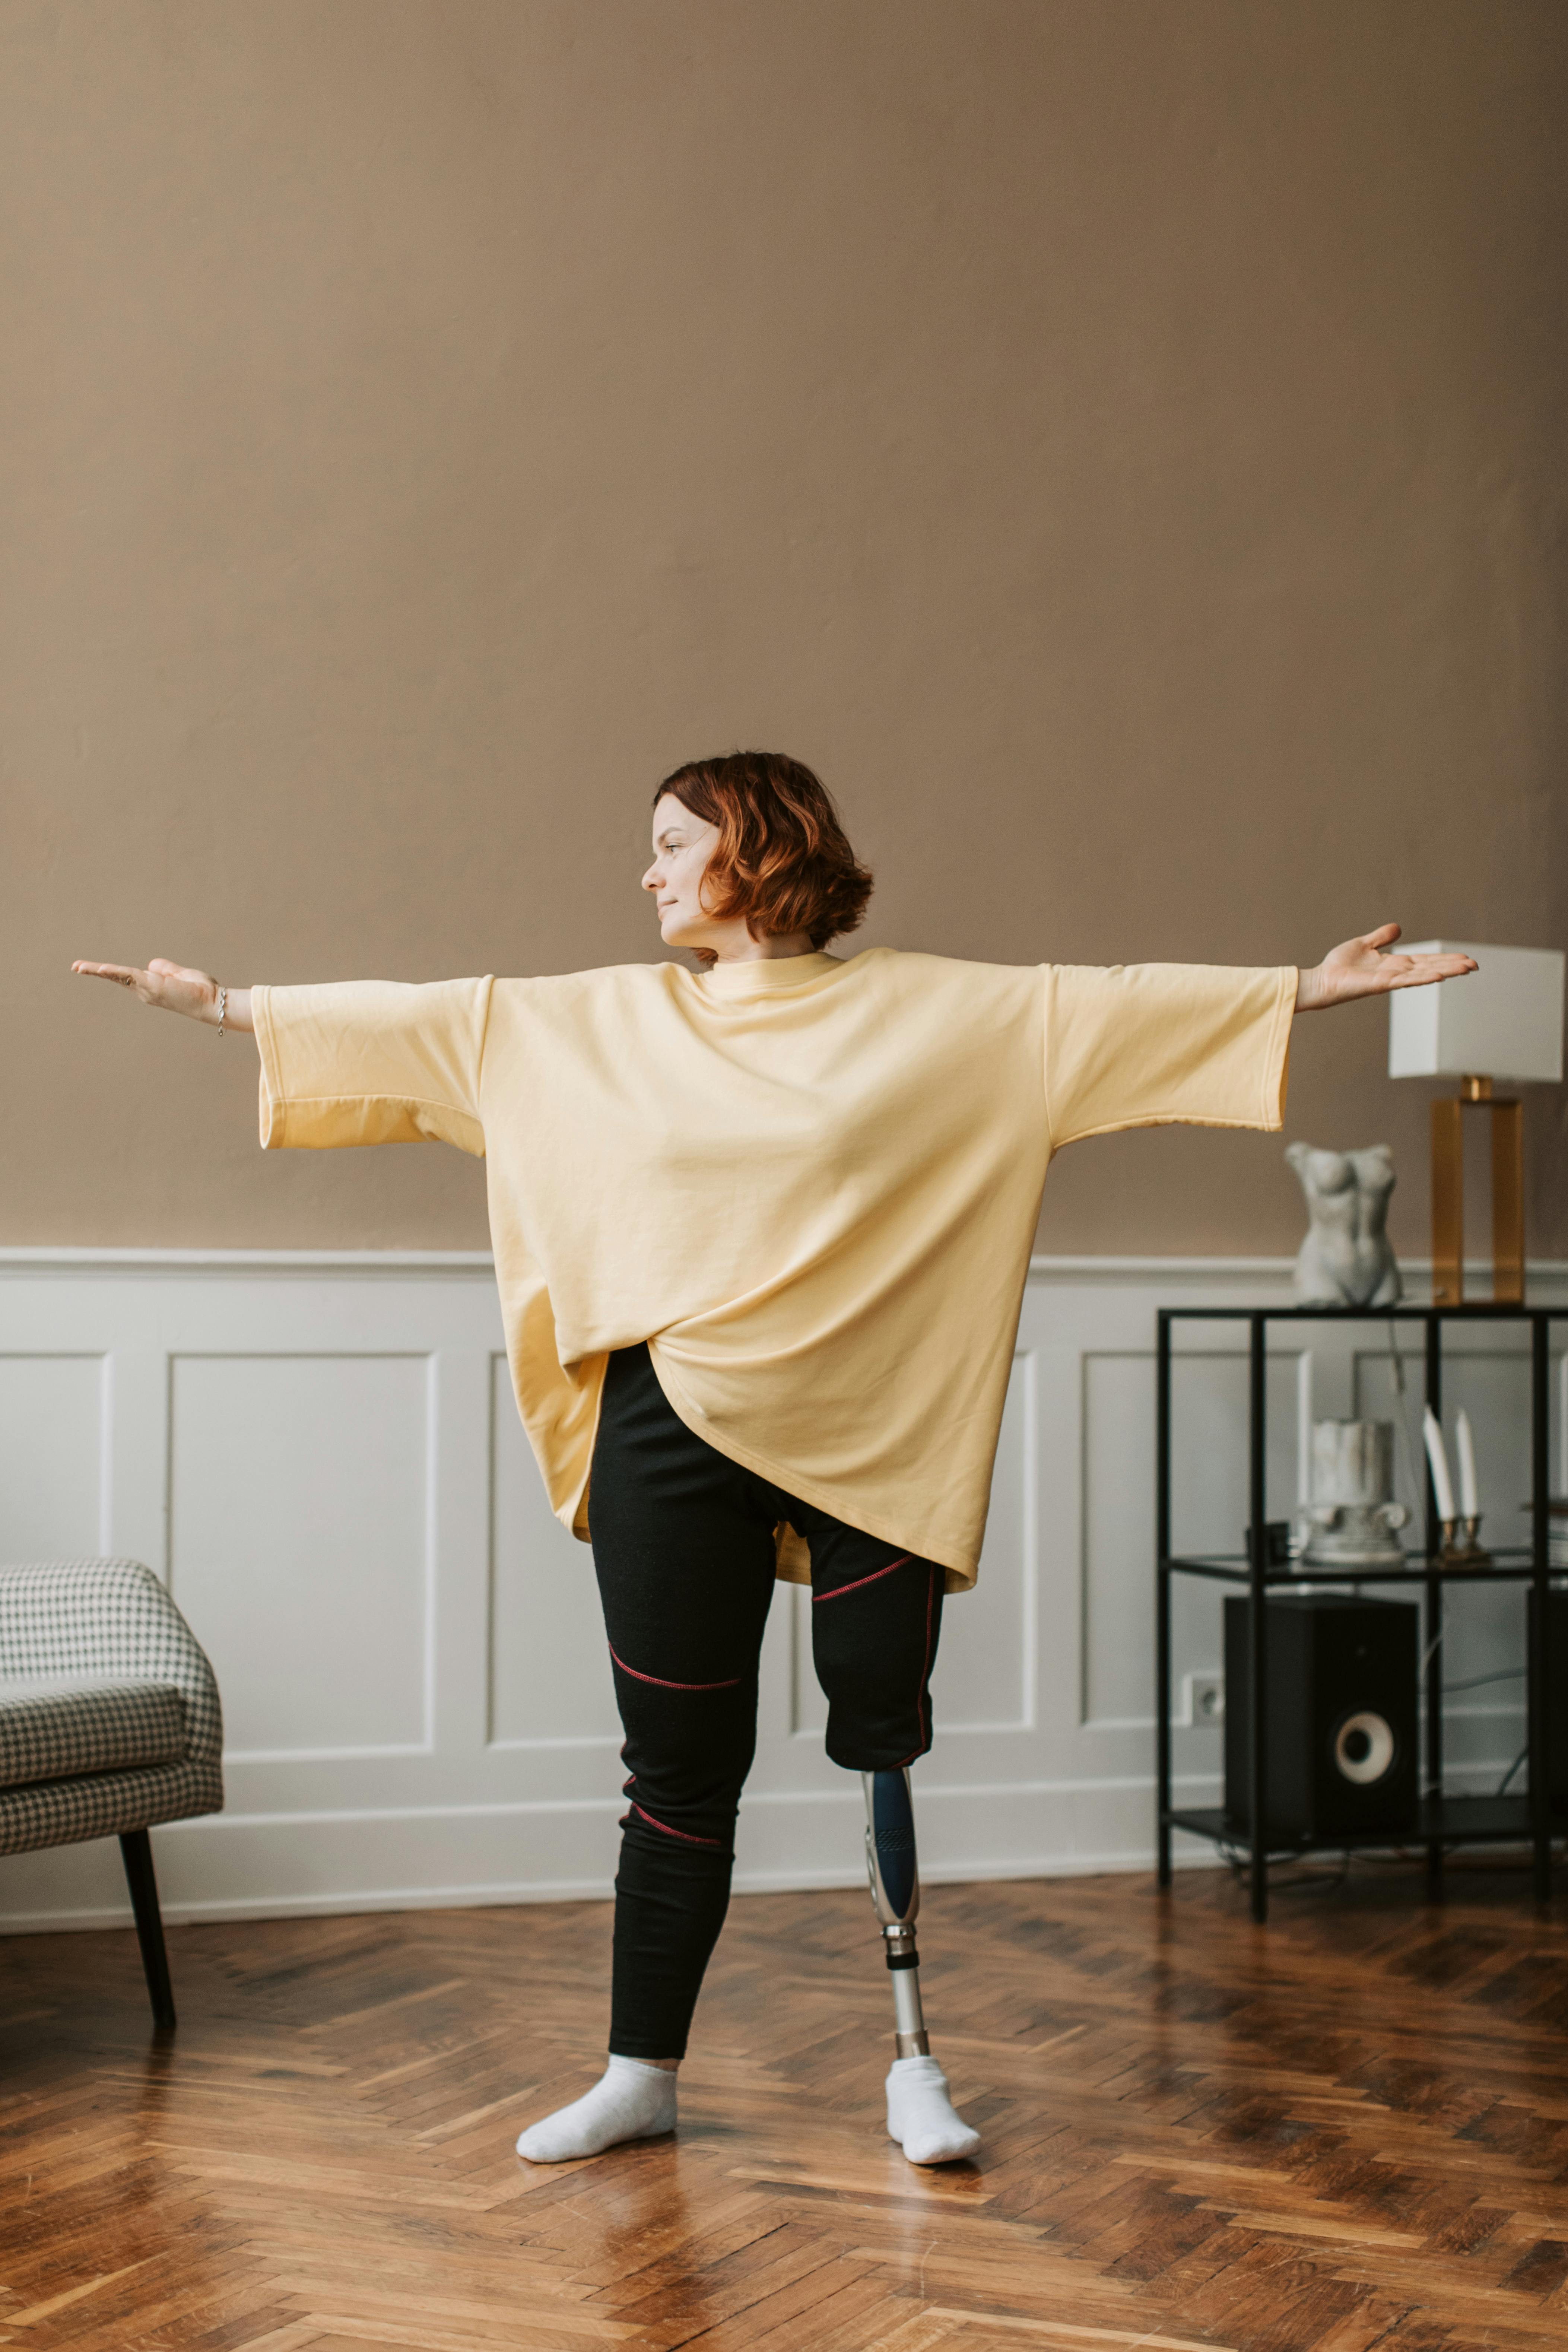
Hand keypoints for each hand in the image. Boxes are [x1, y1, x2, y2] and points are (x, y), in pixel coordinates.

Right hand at [71, 958, 247, 1027]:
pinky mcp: (154, 985)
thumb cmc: (199, 990)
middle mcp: (145, 990)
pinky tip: (101, 969)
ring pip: (118, 976)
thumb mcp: (179, 974)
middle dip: (95, 972)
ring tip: (78, 967)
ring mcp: (147, 989)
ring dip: (97, 971)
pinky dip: (115, 972)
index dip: (109, 972)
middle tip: (75, 967)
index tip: (94, 968)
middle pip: (116, 977)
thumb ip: (165, 968)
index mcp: (150, 986)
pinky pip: (130, 976)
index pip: (125, 976)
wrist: (212, 1001)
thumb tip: (152, 965)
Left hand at [1295, 926, 1476, 1012]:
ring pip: (1424, 974)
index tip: (1466, 959)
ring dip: (1445, 971)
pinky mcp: (1380, 985)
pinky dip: (1422, 978)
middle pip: (1431, 968)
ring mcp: (1390, 980)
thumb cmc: (1339, 966)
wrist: (1322, 979)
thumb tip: (1398, 928)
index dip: (1445, 960)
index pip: (1426, 961)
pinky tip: (1439, 977)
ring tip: (1467, 969)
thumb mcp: (1364, 944)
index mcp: (1395, 964)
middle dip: (1452, 966)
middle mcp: (1397, 973)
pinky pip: (1405, 981)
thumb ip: (1381, 937)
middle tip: (1475, 966)